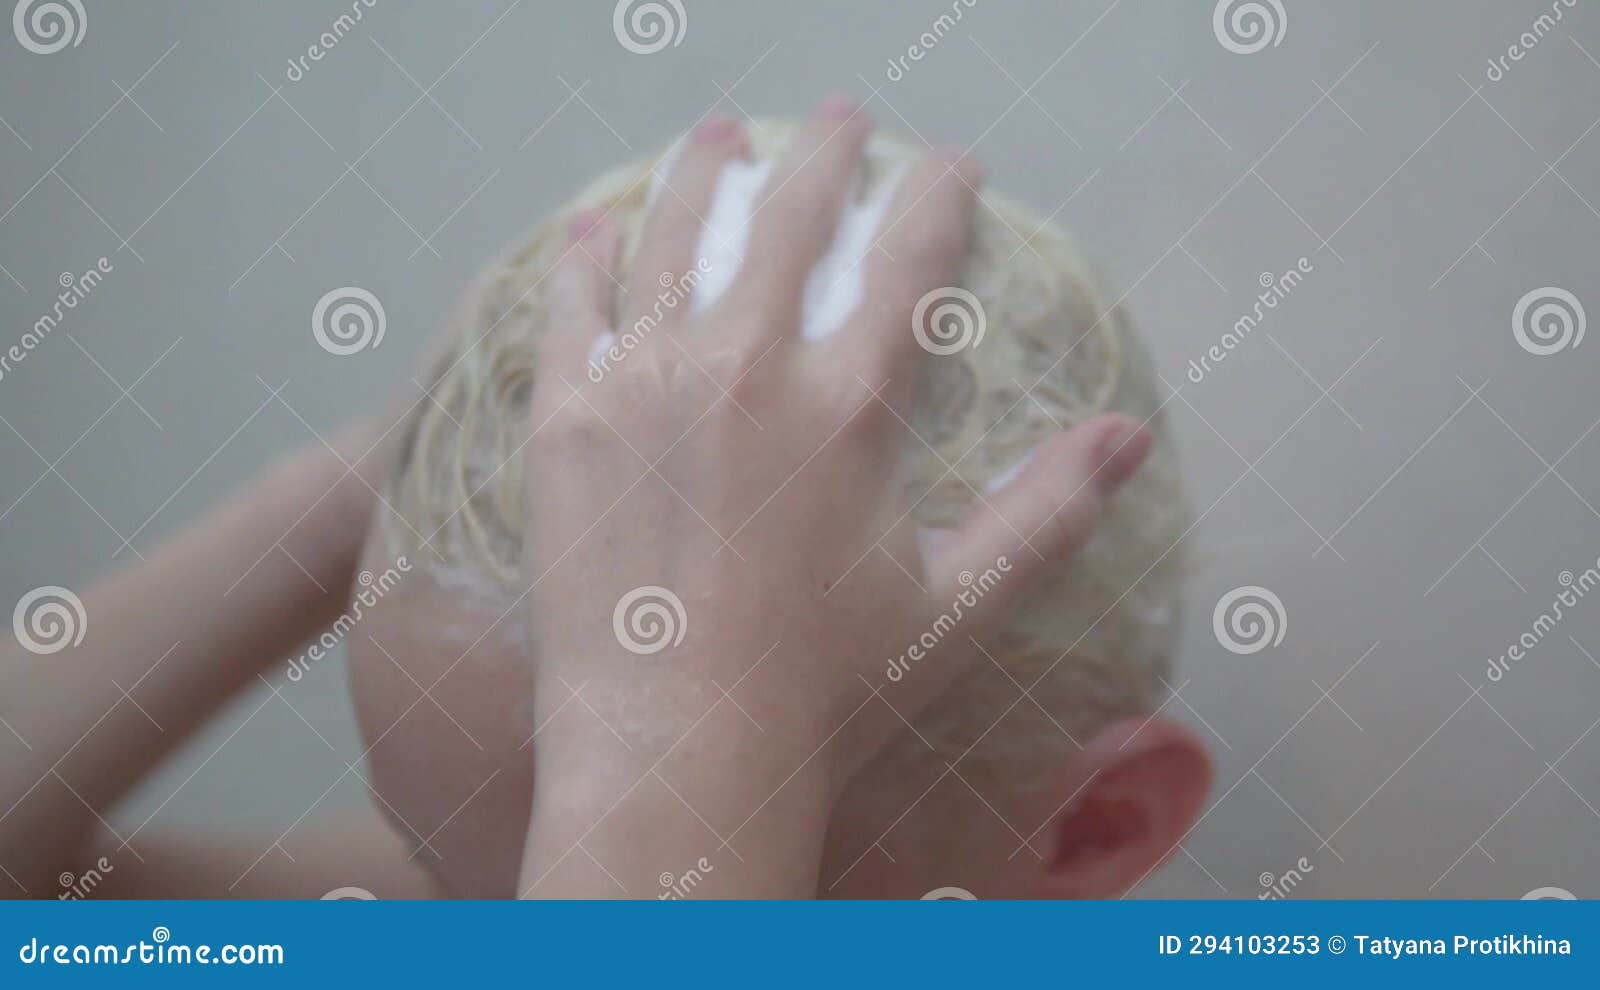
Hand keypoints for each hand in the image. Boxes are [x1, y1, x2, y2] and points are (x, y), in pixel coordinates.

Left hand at [518, 97, 1148, 895]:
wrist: (674, 743)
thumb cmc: (824, 688)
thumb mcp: (958, 605)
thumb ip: (1046, 512)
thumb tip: (1129, 436)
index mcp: (848, 406)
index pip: (908, 262)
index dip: (938, 197)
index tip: (951, 163)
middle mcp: (746, 368)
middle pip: (793, 220)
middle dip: (826, 154)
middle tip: (842, 116)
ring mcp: (647, 384)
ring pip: (677, 239)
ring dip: (705, 175)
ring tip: (720, 135)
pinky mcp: (568, 418)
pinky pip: (574, 307)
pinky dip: (588, 257)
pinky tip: (597, 226)